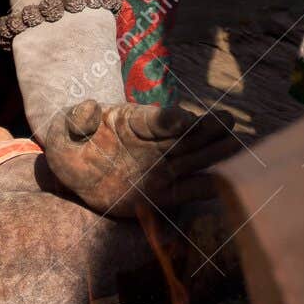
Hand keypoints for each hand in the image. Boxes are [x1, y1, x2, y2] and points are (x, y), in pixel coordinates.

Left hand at [39, 99, 238, 215]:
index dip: (169, 117)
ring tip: (238, 147)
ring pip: (194, 159)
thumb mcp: (65, 126)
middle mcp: (153, 142)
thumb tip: (88, 110)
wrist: (71, 172)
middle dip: (207, 129)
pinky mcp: (160, 193)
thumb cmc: (70, 141)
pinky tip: (226, 184)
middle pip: (184, 135)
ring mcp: (160, 166)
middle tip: (229, 123)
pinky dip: (207, 186)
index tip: (182, 120)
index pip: (155, 117)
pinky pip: (188, 190)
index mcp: (133, 121)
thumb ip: (77, 118)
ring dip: (215, 154)